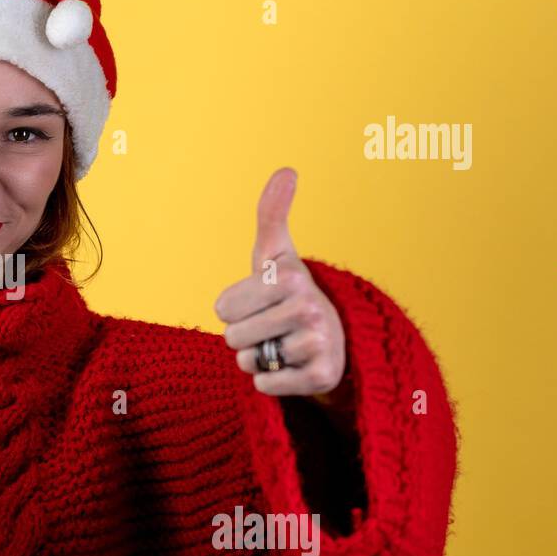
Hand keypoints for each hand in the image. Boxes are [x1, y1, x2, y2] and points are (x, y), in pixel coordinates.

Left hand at [212, 167, 346, 399]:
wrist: (334, 335)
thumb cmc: (289, 291)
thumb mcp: (276, 253)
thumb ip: (272, 213)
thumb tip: (287, 169)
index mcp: (291, 278)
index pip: (222, 308)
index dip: (234, 308)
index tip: (260, 301)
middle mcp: (309, 309)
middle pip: (232, 337)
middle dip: (244, 335)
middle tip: (270, 326)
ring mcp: (319, 344)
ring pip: (247, 362)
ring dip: (256, 358)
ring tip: (281, 344)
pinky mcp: (322, 376)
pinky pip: (265, 385)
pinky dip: (270, 381)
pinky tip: (291, 366)